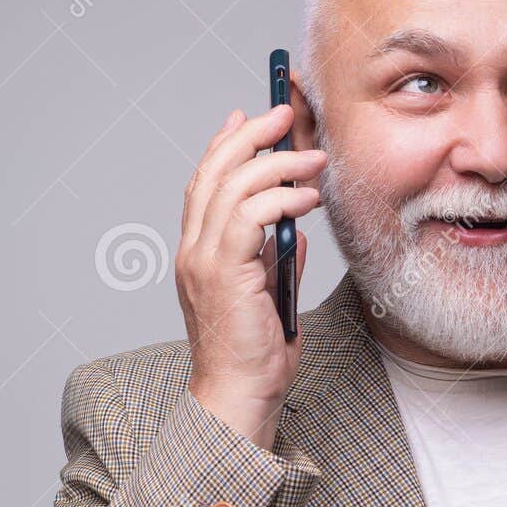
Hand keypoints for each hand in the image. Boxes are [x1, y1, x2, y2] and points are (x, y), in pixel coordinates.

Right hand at [178, 101, 326, 449]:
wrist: (239, 395)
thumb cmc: (255, 354)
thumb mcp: (271, 293)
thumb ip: (276, 256)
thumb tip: (296, 226)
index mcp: (199, 252)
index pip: (205, 182)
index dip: (224, 143)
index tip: (248, 115)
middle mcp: (192, 250)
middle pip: (214, 171)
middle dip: (250, 134)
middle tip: (284, 112)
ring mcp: (202, 260)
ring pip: (231, 185)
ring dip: (276, 162)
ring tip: (313, 156)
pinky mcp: (223, 272)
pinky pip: (249, 216)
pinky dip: (282, 198)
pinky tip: (309, 198)